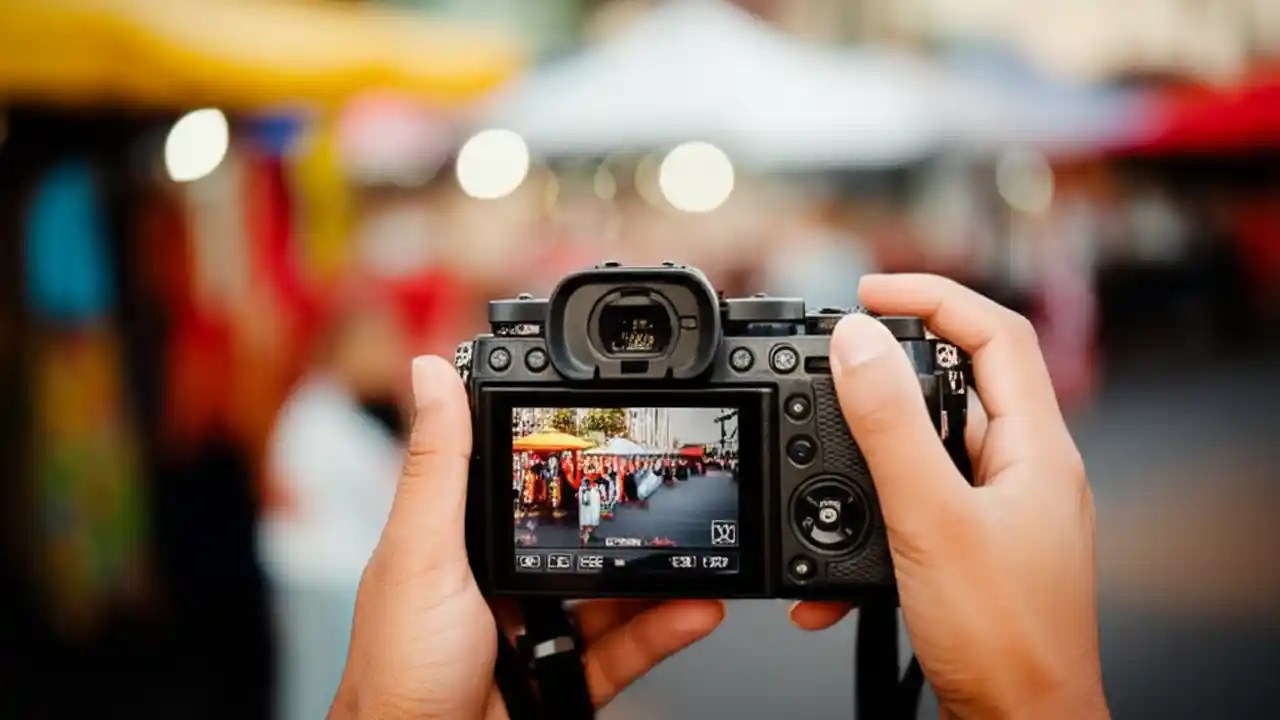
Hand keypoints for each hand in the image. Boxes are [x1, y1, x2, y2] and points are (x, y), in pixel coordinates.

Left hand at [330, 356, 724, 718]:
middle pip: (581, 536)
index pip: (520, 478)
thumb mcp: (422, 553)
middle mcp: (502, 578)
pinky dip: (664, 630)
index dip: (561, 453)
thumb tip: (433, 373)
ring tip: (702, 556)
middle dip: (629, 521)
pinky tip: (693, 611)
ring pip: (613, 593)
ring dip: (660, 579)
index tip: (605, 426)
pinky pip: (626, 646)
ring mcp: (538, 629)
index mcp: (462, 539)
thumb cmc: (396, 672)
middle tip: (672, 497)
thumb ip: (439, 467)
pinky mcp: (566, 676)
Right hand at [790, 275, 1107, 718]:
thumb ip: (890, 426)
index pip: (997, 333)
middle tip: (836, 363)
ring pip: (931, 449)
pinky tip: (832, 569)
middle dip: (890, 371)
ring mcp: (1002, 511)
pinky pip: (918, 507)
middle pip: (961, 382)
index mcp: (1035, 449)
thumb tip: (859, 343)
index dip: (934, 296)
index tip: (870, 291)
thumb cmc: (1003, 638)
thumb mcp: (930, 517)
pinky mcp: (976, 548)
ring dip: (870, 457)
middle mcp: (1026, 472)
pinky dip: (872, 519)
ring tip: (825, 468)